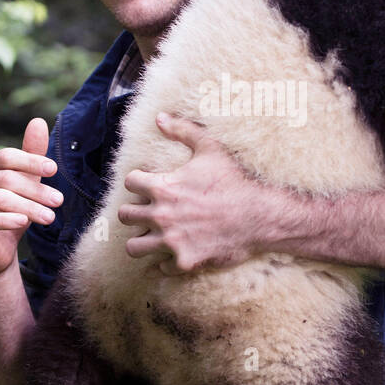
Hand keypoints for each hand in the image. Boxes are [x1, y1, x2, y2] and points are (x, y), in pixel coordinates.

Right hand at [0, 118, 63, 282]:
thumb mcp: (25, 181)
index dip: (31, 161)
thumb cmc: (11, 210)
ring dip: (28, 207)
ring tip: (50, 217)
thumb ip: (30, 154)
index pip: (6, 156)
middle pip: (6, 179)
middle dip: (35, 190)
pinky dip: (5, 220)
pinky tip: (23, 223)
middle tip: (58, 200)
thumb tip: (39, 121)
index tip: (55, 170)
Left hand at [119, 112, 266, 273]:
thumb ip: (183, 131)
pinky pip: (162, 267)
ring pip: (134, 247)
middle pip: (124, 216)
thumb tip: (159, 117)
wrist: (259, 215)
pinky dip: (166, 261)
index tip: (148, 184)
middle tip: (147, 211)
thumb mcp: (210, 149)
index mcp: (163, 187)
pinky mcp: (185, 261)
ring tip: (151, 236)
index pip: (129, 182)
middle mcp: (161, 216)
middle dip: (133, 212)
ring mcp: (171, 241)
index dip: (138, 181)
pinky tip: (177, 251)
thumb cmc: (234, 181)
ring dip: (140, 240)